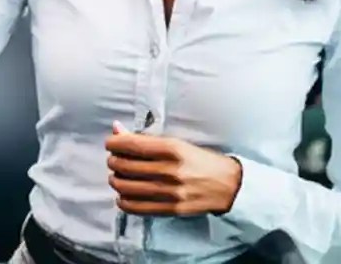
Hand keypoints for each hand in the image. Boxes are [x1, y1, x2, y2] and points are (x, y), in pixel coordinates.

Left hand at [105, 121, 242, 216]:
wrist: (229, 186)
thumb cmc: (200, 160)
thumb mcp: (177, 143)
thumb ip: (145, 139)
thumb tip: (117, 129)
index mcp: (172, 149)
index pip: (131, 145)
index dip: (114, 143)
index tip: (111, 144)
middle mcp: (170, 170)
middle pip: (124, 166)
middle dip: (113, 161)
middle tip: (115, 160)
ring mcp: (170, 192)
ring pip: (126, 186)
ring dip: (116, 180)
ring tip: (119, 176)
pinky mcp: (171, 209)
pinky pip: (136, 207)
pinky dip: (123, 201)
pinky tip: (125, 195)